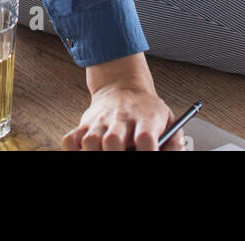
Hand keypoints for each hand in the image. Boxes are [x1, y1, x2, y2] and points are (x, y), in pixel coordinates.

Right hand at [62, 83, 186, 150]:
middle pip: (114, 140)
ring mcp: (101, 121)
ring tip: (103, 155)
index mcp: (145, 119)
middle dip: (115, 155)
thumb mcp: (168, 119)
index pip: (146, 138)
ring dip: (94, 153)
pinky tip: (86, 152)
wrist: (122, 84)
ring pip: (90, 141)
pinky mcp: (85, 123)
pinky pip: (71, 140)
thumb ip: (174, 143)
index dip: (147, 153)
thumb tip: (173, 155)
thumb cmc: (146, 110)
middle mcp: (121, 119)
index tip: (149, 156)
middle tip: (121, 159)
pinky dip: (73, 150)